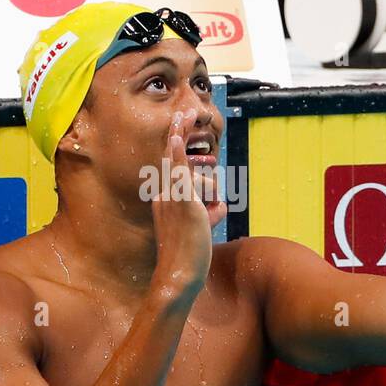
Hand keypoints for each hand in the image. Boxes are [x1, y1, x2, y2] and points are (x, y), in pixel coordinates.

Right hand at [151, 109, 215, 303]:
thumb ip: (209, 212)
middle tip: (187, 111)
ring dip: (215, 203)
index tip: (180, 127)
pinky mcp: (182, 199)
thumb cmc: (189, 255)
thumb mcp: (200, 228)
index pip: (172, 166)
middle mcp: (164, 193)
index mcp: (164, 198)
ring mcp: (172, 195)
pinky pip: (182, 170)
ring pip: (205, 180)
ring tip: (207, 225)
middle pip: (173, 156)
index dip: (177, 145)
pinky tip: (177, 132)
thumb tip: (221, 204)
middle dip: (180, 131)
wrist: (179, 274)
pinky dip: (179, 150)